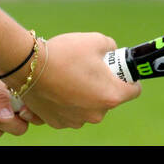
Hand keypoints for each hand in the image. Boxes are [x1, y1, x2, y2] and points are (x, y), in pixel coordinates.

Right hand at [19, 32, 140, 128]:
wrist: (28, 67)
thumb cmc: (64, 53)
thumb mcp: (95, 40)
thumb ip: (110, 46)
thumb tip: (111, 51)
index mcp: (111, 95)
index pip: (134, 90)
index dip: (130, 78)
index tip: (120, 70)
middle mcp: (96, 114)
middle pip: (109, 98)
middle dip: (103, 85)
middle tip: (89, 69)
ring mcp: (76, 121)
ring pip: (89, 106)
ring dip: (84, 95)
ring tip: (70, 76)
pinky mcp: (58, 122)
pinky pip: (70, 112)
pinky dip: (67, 102)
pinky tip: (58, 86)